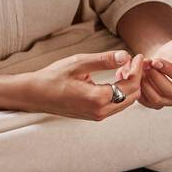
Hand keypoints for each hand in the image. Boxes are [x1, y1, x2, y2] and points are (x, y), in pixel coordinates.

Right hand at [24, 50, 145, 120]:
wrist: (34, 95)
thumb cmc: (53, 77)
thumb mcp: (79, 63)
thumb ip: (104, 60)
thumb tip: (125, 56)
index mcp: (98, 99)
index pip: (130, 85)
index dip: (137, 69)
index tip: (137, 56)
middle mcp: (100, 111)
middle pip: (132, 95)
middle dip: (136, 77)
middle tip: (131, 61)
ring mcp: (98, 116)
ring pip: (126, 101)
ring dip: (129, 84)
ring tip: (122, 67)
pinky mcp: (94, 115)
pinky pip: (116, 104)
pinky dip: (121, 91)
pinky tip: (115, 77)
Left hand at [140, 37, 171, 108]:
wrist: (162, 57)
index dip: (169, 70)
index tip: (156, 60)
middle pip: (170, 92)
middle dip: (156, 77)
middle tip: (146, 64)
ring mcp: (171, 100)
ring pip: (158, 99)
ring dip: (147, 84)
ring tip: (141, 70)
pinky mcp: (157, 103)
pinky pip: (148, 102)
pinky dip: (141, 90)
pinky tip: (138, 77)